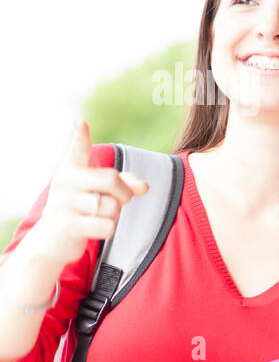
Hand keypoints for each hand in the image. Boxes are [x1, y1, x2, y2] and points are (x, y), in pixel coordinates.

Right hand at [22, 120, 148, 270]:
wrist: (51, 240)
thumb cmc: (80, 211)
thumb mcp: (98, 193)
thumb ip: (124, 184)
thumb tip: (145, 186)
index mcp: (71, 169)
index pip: (77, 149)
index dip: (80, 135)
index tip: (80, 121)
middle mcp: (64, 182)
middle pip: (113, 180)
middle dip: (125, 193)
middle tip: (122, 200)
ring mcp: (64, 203)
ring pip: (113, 206)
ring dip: (114, 215)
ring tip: (98, 217)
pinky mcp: (67, 225)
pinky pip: (108, 226)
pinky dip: (108, 229)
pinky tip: (94, 229)